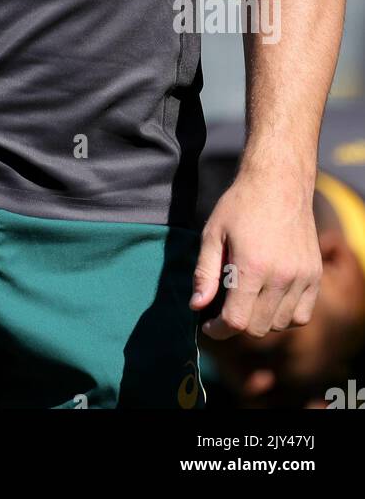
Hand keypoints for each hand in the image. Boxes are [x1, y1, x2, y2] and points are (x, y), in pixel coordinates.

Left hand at [190, 168, 321, 339]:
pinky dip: (285, 316)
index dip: (218, 330)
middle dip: (236, 325)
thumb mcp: (213, 233)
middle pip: (257, 328)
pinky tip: (270, 299)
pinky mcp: (315, 275)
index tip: (208, 325)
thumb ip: (204, 273)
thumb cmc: (240, 205)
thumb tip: (196, 306)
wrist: (279, 182)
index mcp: (252, 267)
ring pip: (279, 324)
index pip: (236, 321)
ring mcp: (302, 277)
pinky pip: (302, 315)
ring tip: (247, 299)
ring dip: (260, 320)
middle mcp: (281, 276)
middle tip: (225, 309)